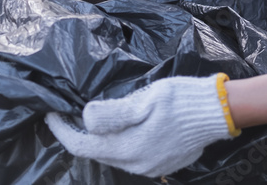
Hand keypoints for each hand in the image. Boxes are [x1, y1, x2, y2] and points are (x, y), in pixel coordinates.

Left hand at [46, 74, 237, 176]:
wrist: (216, 111)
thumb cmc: (178, 100)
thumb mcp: (142, 100)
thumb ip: (112, 114)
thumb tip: (84, 119)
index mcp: (128, 149)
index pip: (81, 146)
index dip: (61, 130)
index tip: (50, 113)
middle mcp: (136, 165)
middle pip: (95, 152)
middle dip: (76, 133)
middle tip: (65, 111)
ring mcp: (149, 167)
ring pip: (111, 154)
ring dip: (97, 138)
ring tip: (88, 116)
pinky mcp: (161, 163)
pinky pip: (129, 155)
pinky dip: (116, 142)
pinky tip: (117, 125)